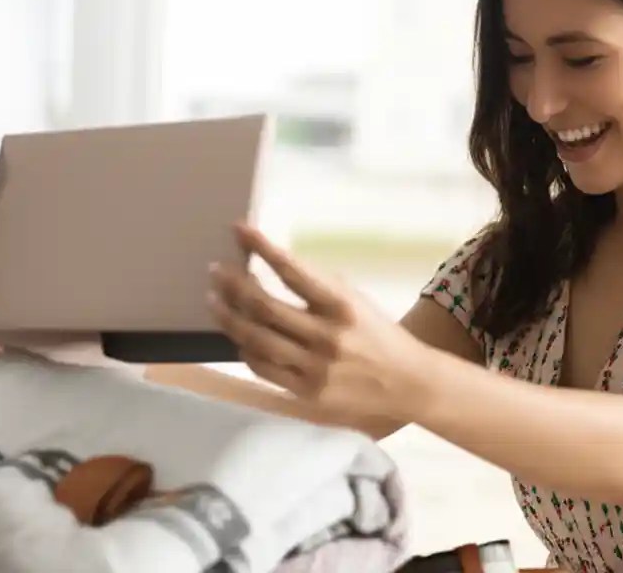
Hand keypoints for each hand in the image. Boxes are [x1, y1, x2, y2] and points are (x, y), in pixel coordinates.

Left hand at [206, 224, 431, 424]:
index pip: (293, 271)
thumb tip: (275, 264)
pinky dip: (245, 348)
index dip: (262, 248)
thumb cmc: (378, 335)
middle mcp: (327, 336)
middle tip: (216, 271)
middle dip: (233, 284)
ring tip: (215, 299)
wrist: (407, 383)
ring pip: (255, 338)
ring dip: (228, 316)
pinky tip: (238, 335)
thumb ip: (319, 286)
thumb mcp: (356, 300)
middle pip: (263, 306)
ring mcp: (315, 367)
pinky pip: (262, 368)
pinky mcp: (307, 393)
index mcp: (342, 305)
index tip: (240, 229)